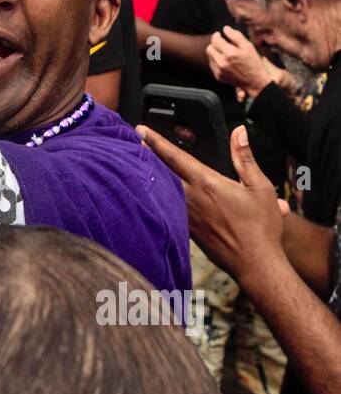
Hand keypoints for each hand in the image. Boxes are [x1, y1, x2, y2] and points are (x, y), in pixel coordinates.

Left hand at [137, 122, 288, 292]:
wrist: (255, 264)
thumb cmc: (261, 227)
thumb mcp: (260, 187)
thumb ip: (245, 157)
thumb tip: (239, 131)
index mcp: (206, 183)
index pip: (174, 156)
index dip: (155, 141)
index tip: (141, 129)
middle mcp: (190, 198)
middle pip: (160, 171)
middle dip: (145, 155)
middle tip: (132, 142)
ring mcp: (185, 216)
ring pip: (161, 190)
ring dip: (150, 175)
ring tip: (137, 164)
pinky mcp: (187, 231)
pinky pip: (168, 208)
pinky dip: (159, 196)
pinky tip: (156, 194)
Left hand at [205, 25, 271, 98]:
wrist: (255, 82)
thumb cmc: (253, 63)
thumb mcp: (248, 46)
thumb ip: (236, 35)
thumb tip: (225, 29)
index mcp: (230, 53)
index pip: (215, 40)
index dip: (216, 35)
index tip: (219, 35)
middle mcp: (222, 62)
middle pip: (209, 48)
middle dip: (214, 44)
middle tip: (222, 44)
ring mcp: (219, 71)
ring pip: (209, 57)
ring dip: (215, 53)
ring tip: (225, 53)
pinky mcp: (218, 77)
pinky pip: (212, 65)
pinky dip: (216, 61)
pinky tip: (225, 61)